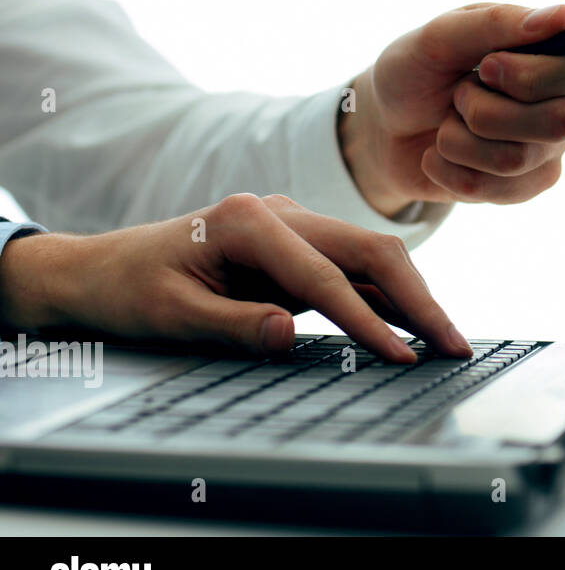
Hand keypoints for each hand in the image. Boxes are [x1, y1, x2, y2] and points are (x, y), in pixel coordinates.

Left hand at [0, 193, 470, 360]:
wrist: (103, 269)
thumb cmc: (131, 289)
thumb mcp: (170, 315)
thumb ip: (231, 323)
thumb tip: (289, 334)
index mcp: (247, 220)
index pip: (324, 275)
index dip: (367, 321)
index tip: (402, 357)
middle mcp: (281, 213)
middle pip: (369, 249)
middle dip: (418, 298)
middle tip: (455, 345)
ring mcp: (295, 226)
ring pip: (372, 256)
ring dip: (412, 297)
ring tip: (448, 341)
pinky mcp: (300, 248)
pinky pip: (354, 270)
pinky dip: (386, 299)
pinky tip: (414, 326)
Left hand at [339, 3, 564, 214]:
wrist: (384, 126)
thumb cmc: (416, 70)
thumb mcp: (439, 36)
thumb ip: (497, 24)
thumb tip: (562, 15)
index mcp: (553, 56)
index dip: (541, 74)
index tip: (488, 66)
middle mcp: (563, 103)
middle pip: (560, 122)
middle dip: (486, 111)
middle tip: (458, 94)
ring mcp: (546, 151)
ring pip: (514, 159)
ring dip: (458, 138)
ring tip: (447, 122)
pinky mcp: (521, 187)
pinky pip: (490, 189)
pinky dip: (447, 168)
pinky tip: (440, 153)